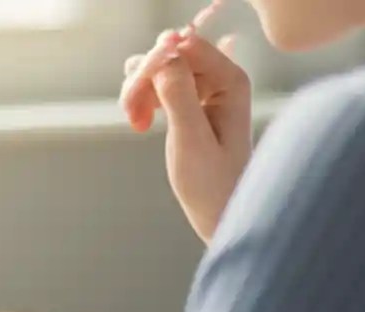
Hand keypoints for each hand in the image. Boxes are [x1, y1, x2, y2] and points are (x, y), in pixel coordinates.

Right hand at [120, 32, 251, 242]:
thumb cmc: (212, 185)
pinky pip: (159, 83)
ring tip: (137, 124)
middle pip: (168, 53)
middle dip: (143, 81)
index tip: (134, 98)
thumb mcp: (191, 140)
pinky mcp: (192, 100)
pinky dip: (144, 100)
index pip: (184, 45)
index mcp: (231, 81)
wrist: (220, 213)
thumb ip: (178, 94)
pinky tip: (142, 123)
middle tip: (133, 119)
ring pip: (159, 68)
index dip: (153, 65)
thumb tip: (164, 54)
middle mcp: (221, 77)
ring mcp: (206, 88)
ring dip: (139, 92)